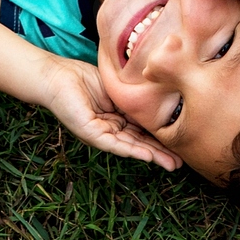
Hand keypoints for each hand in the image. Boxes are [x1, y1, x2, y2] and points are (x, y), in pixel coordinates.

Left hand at [40, 56, 181, 170]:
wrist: (57, 75)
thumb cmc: (83, 77)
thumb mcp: (118, 88)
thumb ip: (135, 97)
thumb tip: (161, 98)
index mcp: (118, 119)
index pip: (144, 130)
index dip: (162, 137)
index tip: (182, 143)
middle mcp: (111, 130)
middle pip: (140, 143)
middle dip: (161, 153)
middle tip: (182, 163)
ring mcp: (101, 133)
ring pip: (131, 146)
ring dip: (152, 156)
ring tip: (171, 164)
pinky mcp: (91, 133)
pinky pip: (115, 144)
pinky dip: (132, 150)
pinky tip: (148, 156)